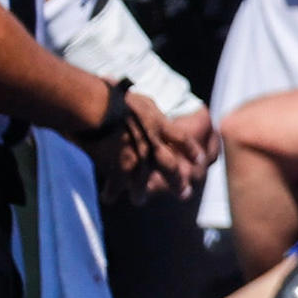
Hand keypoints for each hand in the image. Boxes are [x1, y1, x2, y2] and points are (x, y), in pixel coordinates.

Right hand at [90, 88, 211, 196]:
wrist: (97, 107)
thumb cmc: (112, 97)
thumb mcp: (140, 100)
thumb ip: (149, 111)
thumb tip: (150, 111)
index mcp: (159, 125)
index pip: (181, 139)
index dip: (191, 150)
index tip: (199, 160)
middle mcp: (153, 145)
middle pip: (170, 168)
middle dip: (178, 183)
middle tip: (184, 194)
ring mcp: (138, 159)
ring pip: (143, 182)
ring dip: (140, 193)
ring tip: (139, 200)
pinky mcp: (119, 168)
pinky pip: (116, 186)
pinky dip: (111, 193)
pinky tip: (108, 198)